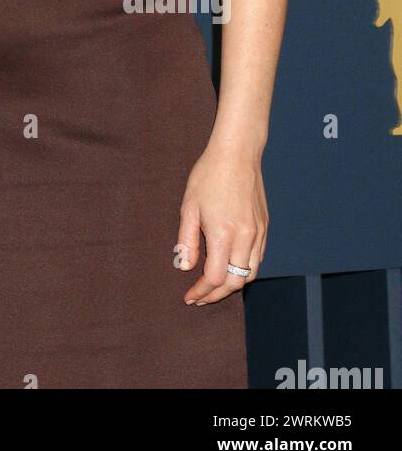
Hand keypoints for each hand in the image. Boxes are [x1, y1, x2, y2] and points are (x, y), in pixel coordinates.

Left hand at [174, 143, 267, 304]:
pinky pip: (258, 258)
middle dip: (218, 294)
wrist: (238, 153)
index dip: (202, 291)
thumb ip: (187, 240)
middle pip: (236, 282)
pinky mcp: (265, 227)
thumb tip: (185, 268)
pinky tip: (230, 266)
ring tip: (215, 286)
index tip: (190, 296)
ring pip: (251, 273)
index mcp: (224, 234)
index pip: (215, 278)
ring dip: (233, 284)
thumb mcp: (189, 206)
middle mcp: (246, 238)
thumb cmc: (209, 176)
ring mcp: (258, 233)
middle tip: (201, 296)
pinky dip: (245, 269)